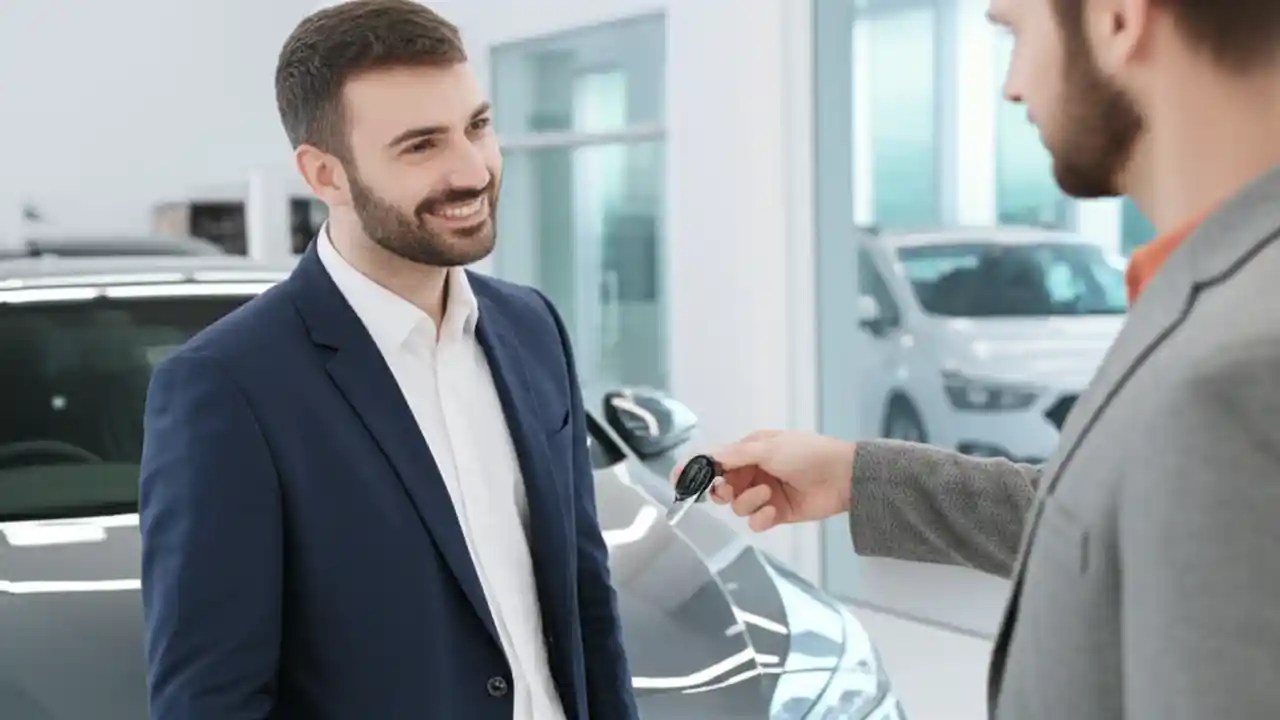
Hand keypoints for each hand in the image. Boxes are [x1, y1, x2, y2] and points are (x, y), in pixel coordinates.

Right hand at [673, 430, 856, 531]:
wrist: (842, 477)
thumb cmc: (805, 454)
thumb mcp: (767, 447)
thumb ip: (733, 454)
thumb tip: (704, 456)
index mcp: (749, 451)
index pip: (716, 461)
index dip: (696, 470)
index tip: (678, 481)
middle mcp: (753, 472)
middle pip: (721, 488)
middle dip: (721, 491)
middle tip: (728, 491)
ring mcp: (764, 494)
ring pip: (738, 506)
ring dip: (749, 501)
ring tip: (768, 494)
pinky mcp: (776, 514)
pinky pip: (755, 522)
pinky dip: (761, 517)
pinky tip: (774, 510)